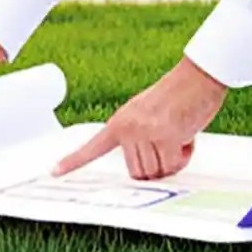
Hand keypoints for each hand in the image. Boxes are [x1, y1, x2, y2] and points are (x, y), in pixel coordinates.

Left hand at [53, 58, 226, 179]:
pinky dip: (183, 158)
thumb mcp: (147, 114)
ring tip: (178, 137)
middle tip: (169, 145)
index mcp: (120, 122)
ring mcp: (145, 133)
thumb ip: (139, 137)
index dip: (74, 161)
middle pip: (138, 174)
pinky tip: (187, 138)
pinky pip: (173, 165)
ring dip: (172, 162)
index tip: (53, 172)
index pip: (93, 146)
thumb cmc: (178, 97)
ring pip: (156, 173)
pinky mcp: (165, 137)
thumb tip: (146, 171)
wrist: (197, 77)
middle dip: (157, 166)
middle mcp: (128, 128)